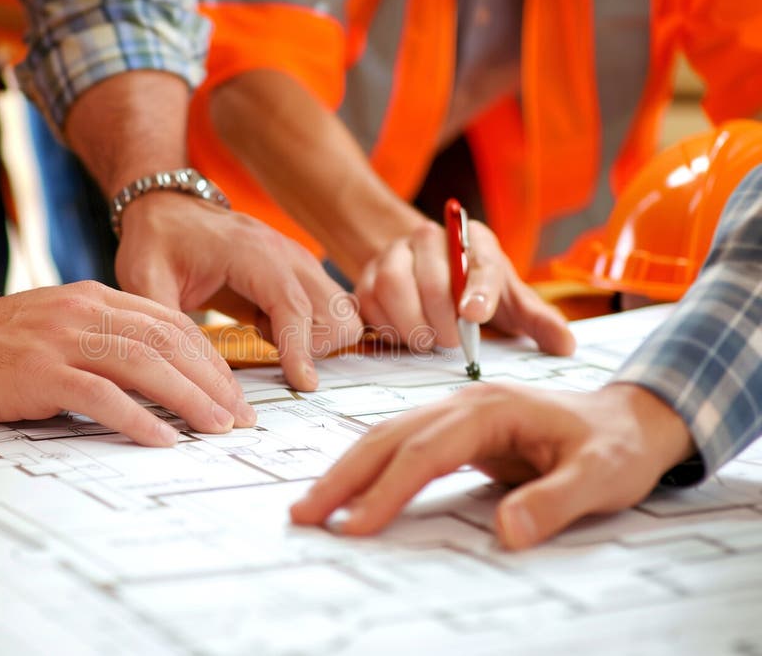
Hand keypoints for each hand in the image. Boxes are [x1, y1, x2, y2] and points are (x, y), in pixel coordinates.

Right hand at [0, 281, 256, 445]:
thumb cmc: (0, 339)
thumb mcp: (63, 323)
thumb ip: (106, 336)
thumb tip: (158, 371)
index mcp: (98, 299)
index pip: (171, 324)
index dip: (210, 358)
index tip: (232, 391)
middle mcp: (87, 312)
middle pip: (168, 343)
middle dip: (213, 381)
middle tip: (241, 417)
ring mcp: (63, 340)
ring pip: (143, 364)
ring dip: (189, 398)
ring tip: (217, 427)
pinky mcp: (40, 372)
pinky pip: (100, 394)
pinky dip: (137, 418)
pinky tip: (163, 438)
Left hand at [115, 193, 363, 390]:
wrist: (167, 207)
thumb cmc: (156, 241)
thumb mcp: (145, 282)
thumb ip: (168, 329)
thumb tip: (192, 381)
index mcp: (251, 251)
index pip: (294, 305)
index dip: (301, 348)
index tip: (303, 385)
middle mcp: (286, 253)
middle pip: (336, 313)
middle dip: (313, 347)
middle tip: (269, 355)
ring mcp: (298, 263)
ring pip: (343, 314)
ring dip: (316, 341)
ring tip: (266, 339)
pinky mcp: (299, 275)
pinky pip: (330, 313)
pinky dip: (311, 332)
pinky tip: (269, 330)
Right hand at [290, 383, 695, 548]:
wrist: (629, 419)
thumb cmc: (616, 445)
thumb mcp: (601, 476)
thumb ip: (554, 502)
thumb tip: (506, 532)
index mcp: (493, 408)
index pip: (426, 451)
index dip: (387, 490)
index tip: (354, 527)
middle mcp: (464, 403)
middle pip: (390, 436)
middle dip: (344, 476)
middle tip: (305, 515)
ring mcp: (457, 411)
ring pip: (388, 436)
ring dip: (348, 471)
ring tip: (313, 506)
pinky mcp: (457, 428)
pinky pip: (403, 446)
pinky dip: (371, 469)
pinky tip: (353, 490)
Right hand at [354, 221, 575, 354]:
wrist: (421, 264)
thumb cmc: (472, 285)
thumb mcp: (509, 297)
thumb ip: (536, 319)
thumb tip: (567, 345)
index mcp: (472, 242)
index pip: (478, 263)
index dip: (477, 290)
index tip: (475, 316)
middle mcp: (429, 239)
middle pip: (431, 279)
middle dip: (442, 320)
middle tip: (450, 342)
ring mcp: (393, 255)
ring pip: (392, 288)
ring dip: (411, 324)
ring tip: (427, 340)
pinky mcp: (365, 277)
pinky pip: (368, 304)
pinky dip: (386, 326)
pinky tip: (404, 333)